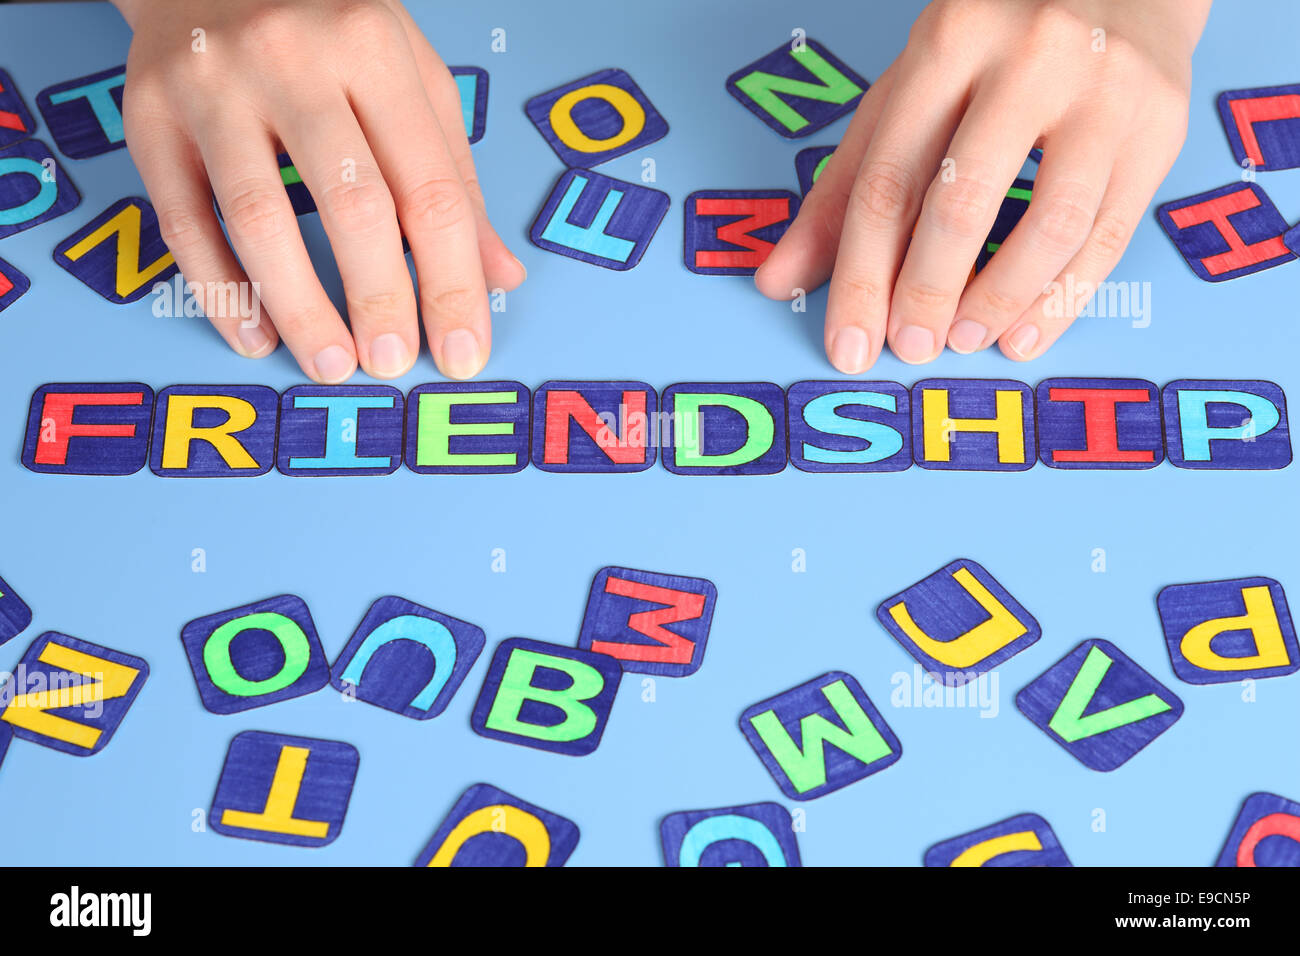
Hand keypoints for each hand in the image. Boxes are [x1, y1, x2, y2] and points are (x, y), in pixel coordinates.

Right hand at [113, 0, 524, 381]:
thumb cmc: (328, 30)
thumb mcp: (409, 80)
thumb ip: (452, 177)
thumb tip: (499, 277)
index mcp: (374, 49)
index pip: (429, 189)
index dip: (452, 282)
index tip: (463, 351)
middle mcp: (293, 59)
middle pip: (351, 206)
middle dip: (381, 301)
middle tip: (393, 363)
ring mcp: (212, 85)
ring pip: (260, 219)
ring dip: (301, 308)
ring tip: (331, 363)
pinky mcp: (148, 115)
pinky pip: (184, 221)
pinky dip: (221, 291)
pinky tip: (256, 336)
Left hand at [756, 0, 1209, 371]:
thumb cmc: (993, 51)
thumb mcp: (908, 96)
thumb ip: (844, 190)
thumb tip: (777, 281)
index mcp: (949, 42)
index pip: (889, 181)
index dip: (862, 277)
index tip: (848, 345)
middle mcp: (1032, 56)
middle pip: (964, 202)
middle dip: (927, 293)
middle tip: (910, 348)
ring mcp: (1106, 90)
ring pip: (1052, 224)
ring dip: (999, 301)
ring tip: (965, 342)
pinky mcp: (1161, 127)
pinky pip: (1109, 234)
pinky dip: (1063, 298)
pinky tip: (1025, 335)